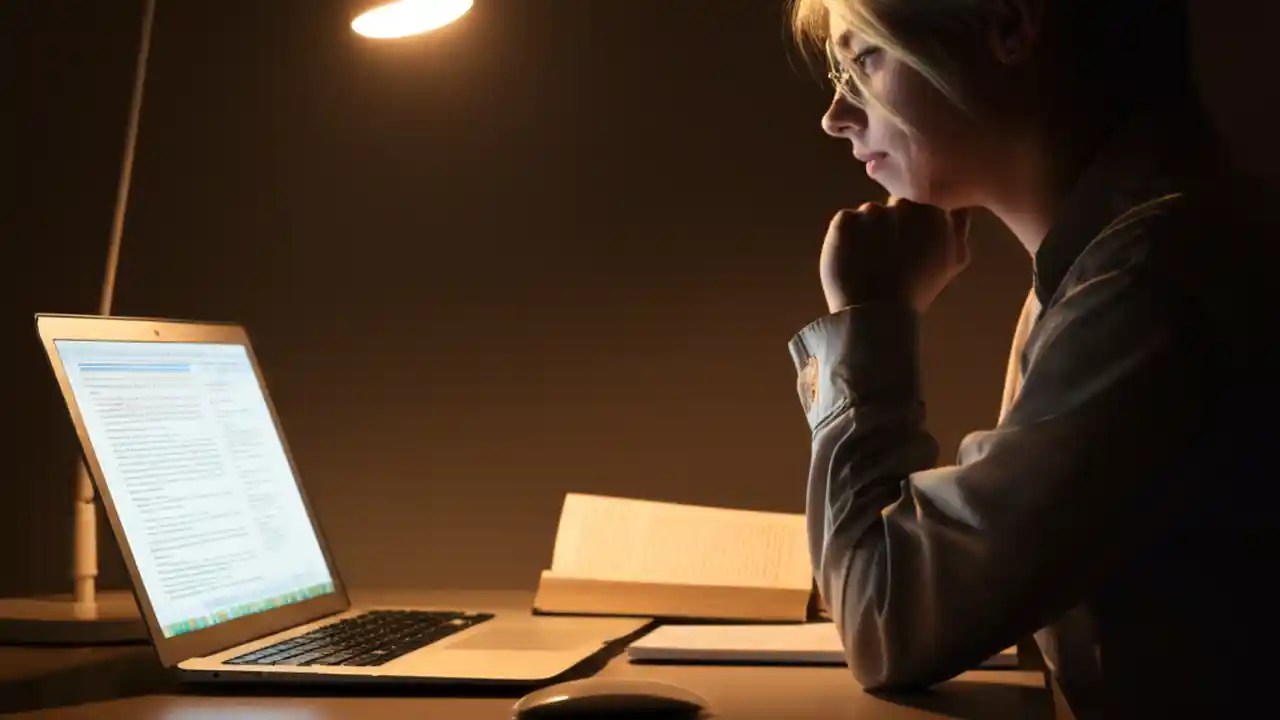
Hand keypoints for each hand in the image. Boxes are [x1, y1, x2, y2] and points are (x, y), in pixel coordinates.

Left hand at [819, 197, 970, 313]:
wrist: (878, 313)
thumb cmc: (918, 290)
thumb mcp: (953, 260)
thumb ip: (957, 229)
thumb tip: (957, 208)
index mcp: (934, 213)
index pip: (919, 207)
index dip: (911, 229)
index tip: (907, 251)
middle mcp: (905, 206)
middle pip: (894, 207)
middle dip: (891, 227)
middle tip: (886, 258)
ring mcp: (873, 211)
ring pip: (869, 213)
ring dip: (867, 231)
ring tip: (867, 262)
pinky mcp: (845, 220)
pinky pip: (845, 221)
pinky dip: (845, 237)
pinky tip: (850, 260)